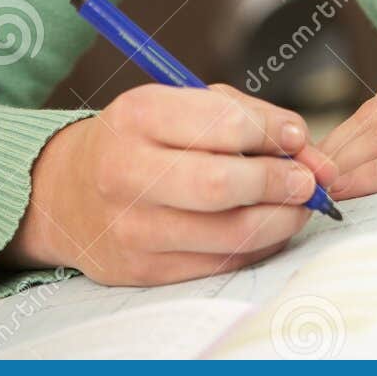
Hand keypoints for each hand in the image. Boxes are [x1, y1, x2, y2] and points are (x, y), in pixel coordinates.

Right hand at [0, 82, 338, 287]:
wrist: (68, 192)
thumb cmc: (144, 138)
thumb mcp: (182, 104)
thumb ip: (249, 117)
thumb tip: (308, 149)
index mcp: (138, 115)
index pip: (223, 124)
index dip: (272, 131)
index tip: (298, 136)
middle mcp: (126, 171)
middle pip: (223, 185)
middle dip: (280, 182)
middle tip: (309, 181)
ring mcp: (131, 227)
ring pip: (227, 234)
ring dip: (280, 221)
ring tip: (298, 206)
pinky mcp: (140, 271)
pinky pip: (218, 264)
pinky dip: (256, 247)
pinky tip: (269, 229)